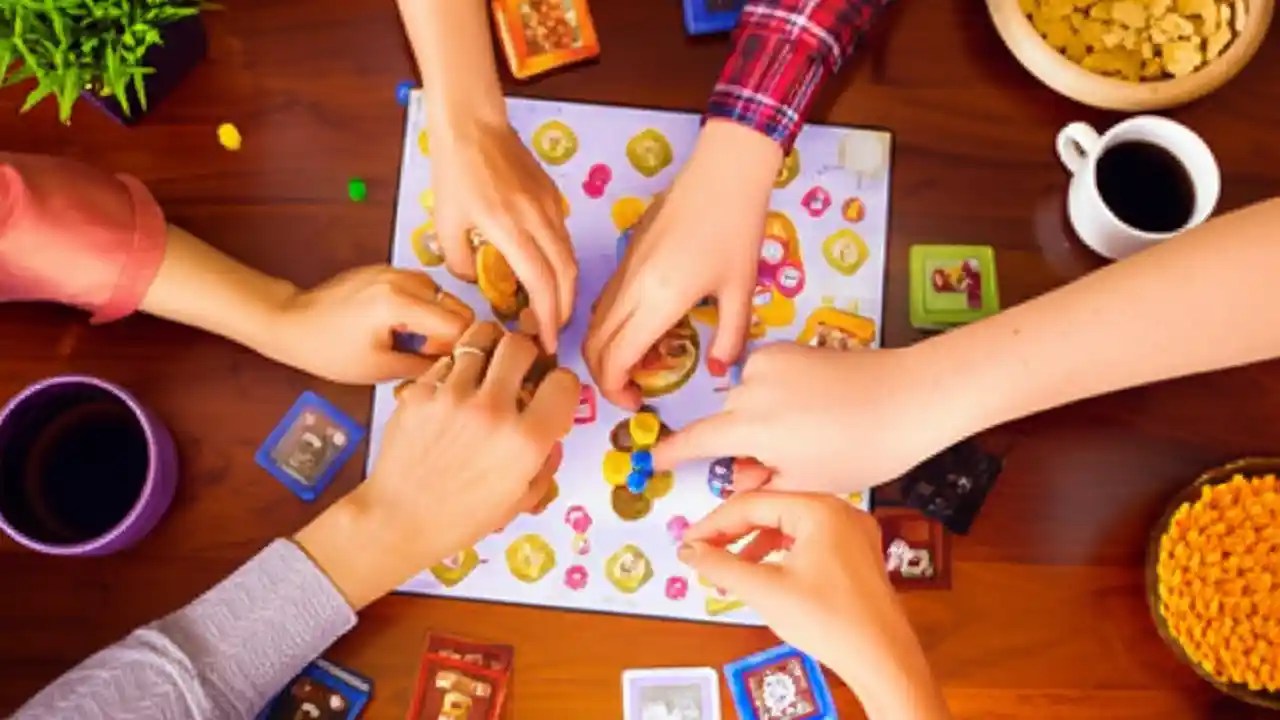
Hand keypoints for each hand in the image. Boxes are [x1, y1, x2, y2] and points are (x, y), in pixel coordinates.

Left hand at [265, 266, 473, 383]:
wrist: (292, 323)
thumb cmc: (330, 351)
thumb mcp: (380, 369)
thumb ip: (424, 365)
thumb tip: (453, 364)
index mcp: (399, 302)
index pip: (457, 323)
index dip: (459, 346)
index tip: (443, 363)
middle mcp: (401, 279)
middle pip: (455, 304)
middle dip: (453, 331)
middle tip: (431, 354)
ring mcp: (393, 271)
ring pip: (440, 294)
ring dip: (438, 318)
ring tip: (415, 341)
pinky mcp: (385, 271)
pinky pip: (421, 287)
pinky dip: (423, 307)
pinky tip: (404, 327)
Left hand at [295, 322, 579, 608]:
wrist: (401, 519)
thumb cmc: (463, 516)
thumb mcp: (521, 498)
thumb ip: (546, 460)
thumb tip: (553, 428)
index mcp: (525, 441)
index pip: (564, 382)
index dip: (561, 386)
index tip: (551, 394)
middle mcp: (492, 411)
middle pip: (521, 345)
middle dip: (526, 356)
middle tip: (518, 373)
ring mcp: (452, 396)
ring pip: (481, 338)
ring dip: (490, 351)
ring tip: (486, 369)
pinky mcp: (420, 391)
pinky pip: (447, 360)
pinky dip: (456, 368)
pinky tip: (454, 391)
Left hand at [432, 117, 575, 351]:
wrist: (473, 123)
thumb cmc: (453, 171)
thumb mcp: (445, 222)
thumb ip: (460, 261)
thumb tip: (475, 281)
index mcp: (510, 227)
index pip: (541, 283)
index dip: (547, 318)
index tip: (547, 343)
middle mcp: (538, 218)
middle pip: (566, 275)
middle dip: (563, 310)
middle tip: (553, 334)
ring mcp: (549, 206)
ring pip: (569, 257)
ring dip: (565, 288)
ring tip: (552, 310)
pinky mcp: (551, 196)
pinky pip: (563, 238)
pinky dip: (560, 264)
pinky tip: (547, 274)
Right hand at [584, 120, 780, 408]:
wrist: (722, 172)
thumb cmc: (737, 229)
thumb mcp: (742, 290)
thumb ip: (731, 337)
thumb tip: (721, 370)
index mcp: (659, 299)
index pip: (615, 358)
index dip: (617, 390)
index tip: (638, 403)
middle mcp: (632, 287)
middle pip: (594, 346)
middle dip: (606, 378)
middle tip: (634, 392)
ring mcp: (624, 269)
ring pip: (593, 323)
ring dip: (605, 352)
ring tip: (638, 365)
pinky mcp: (626, 256)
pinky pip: (604, 302)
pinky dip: (610, 328)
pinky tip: (641, 332)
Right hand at [653, 342, 974, 493]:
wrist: (908, 397)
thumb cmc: (861, 449)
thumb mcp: (807, 480)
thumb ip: (761, 479)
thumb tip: (739, 472)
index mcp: (751, 427)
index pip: (696, 441)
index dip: (673, 453)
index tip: (654, 458)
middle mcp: (750, 388)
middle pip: (726, 420)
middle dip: (741, 441)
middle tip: (777, 463)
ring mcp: (769, 362)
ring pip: (746, 397)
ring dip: (760, 416)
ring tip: (806, 432)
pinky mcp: (787, 347)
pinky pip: (764, 375)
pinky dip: (775, 392)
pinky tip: (810, 405)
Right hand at [679, 493, 949, 718]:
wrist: (883, 658)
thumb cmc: (827, 620)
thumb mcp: (765, 590)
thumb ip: (721, 565)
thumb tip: (688, 551)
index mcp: (818, 509)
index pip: (752, 504)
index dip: (713, 524)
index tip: (687, 544)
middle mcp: (839, 510)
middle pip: (772, 510)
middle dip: (734, 534)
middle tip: (703, 555)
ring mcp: (853, 531)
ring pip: (790, 526)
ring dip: (755, 544)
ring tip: (729, 570)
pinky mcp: (858, 553)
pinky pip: (810, 541)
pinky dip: (782, 554)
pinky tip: (765, 575)